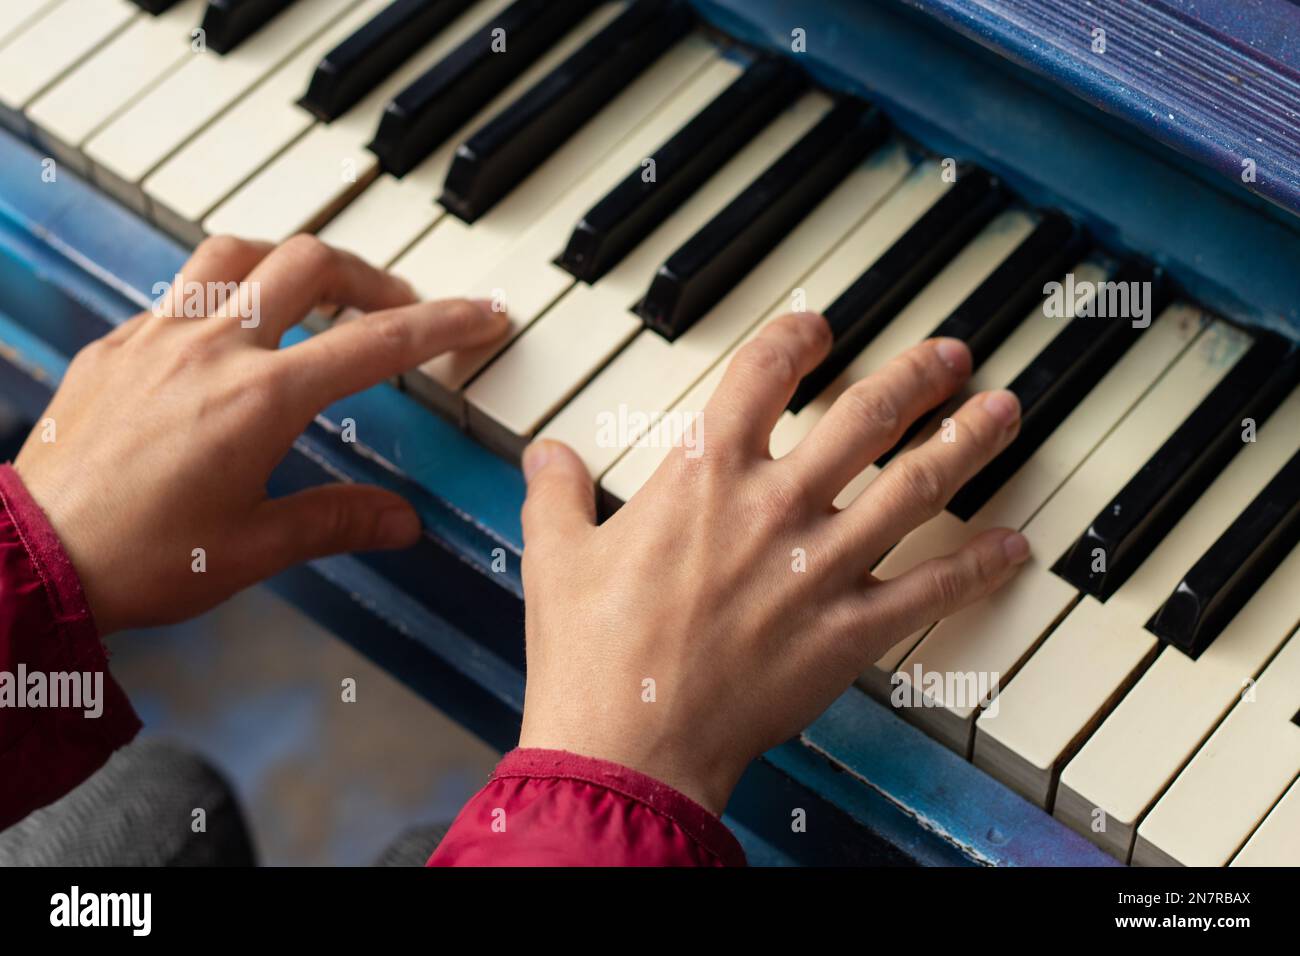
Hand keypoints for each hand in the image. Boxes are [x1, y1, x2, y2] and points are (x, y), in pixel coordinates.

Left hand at [14, 235, 505, 635]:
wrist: (30, 557)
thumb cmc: (137, 558)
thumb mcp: (254, 547)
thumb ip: (336, 520)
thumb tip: (400, 521)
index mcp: (261, 399)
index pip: (376, 343)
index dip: (442, 323)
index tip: (481, 313)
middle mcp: (213, 350)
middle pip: (311, 264)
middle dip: (370, 277)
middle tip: (395, 309)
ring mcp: (158, 337)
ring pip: (239, 252)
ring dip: (291, 262)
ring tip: (316, 293)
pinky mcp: (117, 344)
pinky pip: (181, 286)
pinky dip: (226, 289)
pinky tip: (231, 329)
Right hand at [516, 312, 1028, 813]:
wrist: (630, 742)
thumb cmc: (591, 654)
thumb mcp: (556, 557)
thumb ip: (556, 494)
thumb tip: (546, 457)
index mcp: (704, 474)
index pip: (764, 372)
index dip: (798, 338)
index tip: (820, 331)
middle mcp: (774, 505)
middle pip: (867, 415)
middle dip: (918, 375)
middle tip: (951, 354)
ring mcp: (820, 566)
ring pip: (917, 485)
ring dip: (969, 441)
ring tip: (1004, 412)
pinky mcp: (849, 631)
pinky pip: (931, 590)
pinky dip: (978, 567)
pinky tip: (1012, 547)